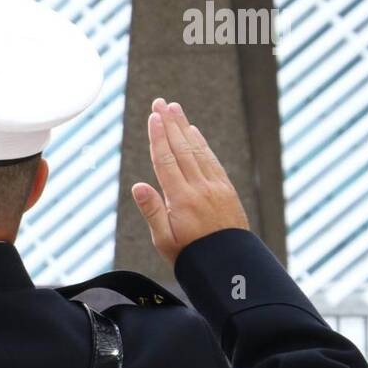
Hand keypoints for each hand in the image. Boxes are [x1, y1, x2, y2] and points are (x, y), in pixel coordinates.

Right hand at [131, 98, 249, 266]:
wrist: (230, 265)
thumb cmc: (192, 256)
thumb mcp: (164, 240)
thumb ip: (152, 211)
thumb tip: (138, 186)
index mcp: (182, 199)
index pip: (167, 160)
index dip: (158, 137)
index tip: (153, 117)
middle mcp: (200, 188)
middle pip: (182, 149)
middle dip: (170, 124)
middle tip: (161, 103)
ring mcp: (216, 187)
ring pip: (198, 151)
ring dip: (185, 128)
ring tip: (176, 109)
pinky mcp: (226, 190)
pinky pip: (212, 161)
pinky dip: (202, 144)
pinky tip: (195, 134)